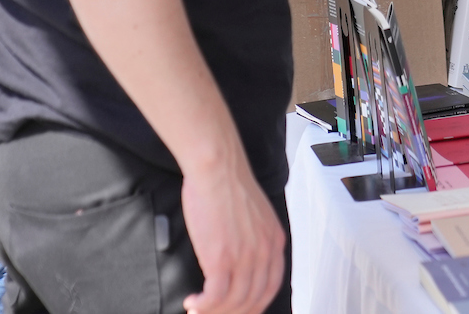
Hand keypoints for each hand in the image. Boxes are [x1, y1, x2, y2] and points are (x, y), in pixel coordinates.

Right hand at [180, 160, 285, 313]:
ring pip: (234, 302)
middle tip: (216, 313)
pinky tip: (193, 303)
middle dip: (234, 312)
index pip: (271, 286)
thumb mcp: (257, 215)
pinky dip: (203, 305)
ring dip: (214, 311)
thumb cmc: (229, 185)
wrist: (217, 169)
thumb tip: (243, 258)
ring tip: (199, 310)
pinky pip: (215, 296)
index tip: (241, 309)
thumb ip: (256, 238)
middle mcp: (264, 252)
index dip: (256, 303)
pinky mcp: (221, 258)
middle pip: (254, 299)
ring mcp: (244, 257)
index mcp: (274, 241)